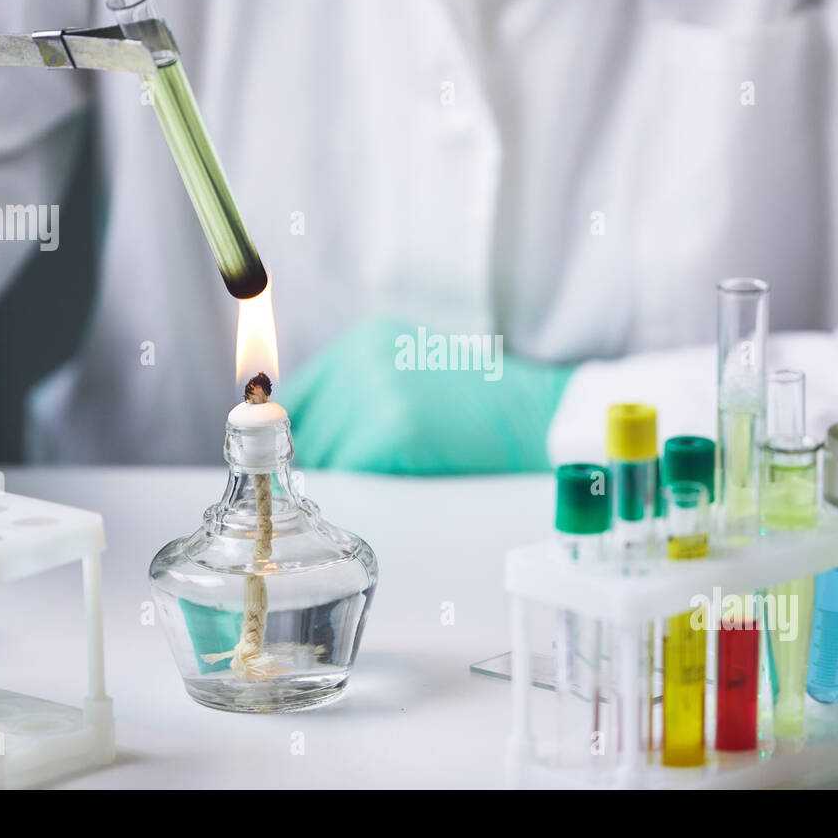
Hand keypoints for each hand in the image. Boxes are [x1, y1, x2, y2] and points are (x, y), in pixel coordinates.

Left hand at [278, 317, 574, 473]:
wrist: (543, 417)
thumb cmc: (480, 410)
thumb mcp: (411, 374)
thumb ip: (355, 393)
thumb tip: (293, 445)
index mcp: (364, 341)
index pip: (296, 398)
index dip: (297, 440)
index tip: (308, 469)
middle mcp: (362, 358)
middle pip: (304, 433)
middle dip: (326, 466)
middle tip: (366, 487)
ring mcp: (376, 392)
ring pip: (325, 460)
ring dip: (349, 484)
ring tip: (394, 485)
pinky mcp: (393, 430)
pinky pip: (352, 478)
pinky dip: (368, 495)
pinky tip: (402, 491)